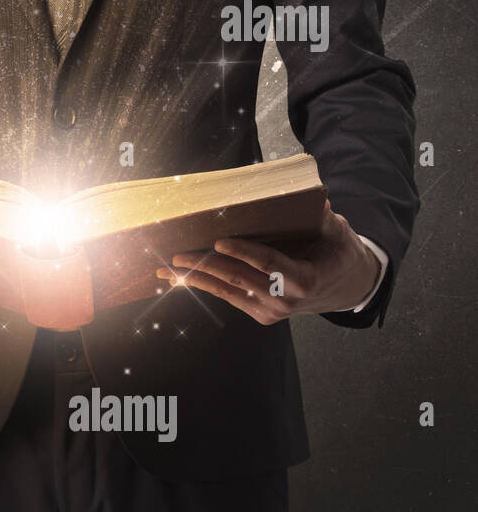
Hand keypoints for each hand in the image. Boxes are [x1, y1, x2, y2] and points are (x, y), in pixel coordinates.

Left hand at [154, 201, 379, 324]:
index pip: (269, 264)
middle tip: (178, 252)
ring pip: (227, 290)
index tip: (219, 241)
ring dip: (194, 278)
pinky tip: (179, 278)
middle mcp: (285, 300)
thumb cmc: (338, 254)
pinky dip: (203, 285)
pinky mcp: (260, 314)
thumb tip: (311, 198)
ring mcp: (271, 310)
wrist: (345, 288)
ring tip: (166, 268)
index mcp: (304, 280)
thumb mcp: (337, 233)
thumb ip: (323, 218)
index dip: (243, 252)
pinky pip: (228, 296)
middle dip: (206, 265)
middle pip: (239, 278)